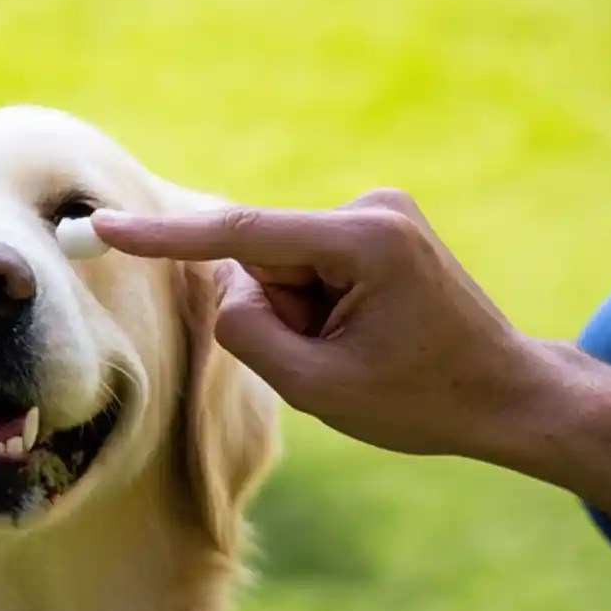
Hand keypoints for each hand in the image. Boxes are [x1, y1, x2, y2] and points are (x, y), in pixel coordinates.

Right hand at [93, 188, 543, 456]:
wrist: (506, 393)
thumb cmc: (423, 401)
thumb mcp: (319, 387)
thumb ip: (248, 332)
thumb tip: (225, 284)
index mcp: (364, 242)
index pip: (240, 236)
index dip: (165, 237)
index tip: (104, 225)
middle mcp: (371, 210)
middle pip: (263, 260)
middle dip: (277, 314)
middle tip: (335, 358)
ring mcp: (377, 212)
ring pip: (282, 266)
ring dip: (298, 316)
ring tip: (359, 348)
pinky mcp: (376, 225)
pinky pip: (304, 265)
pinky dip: (313, 305)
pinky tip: (365, 333)